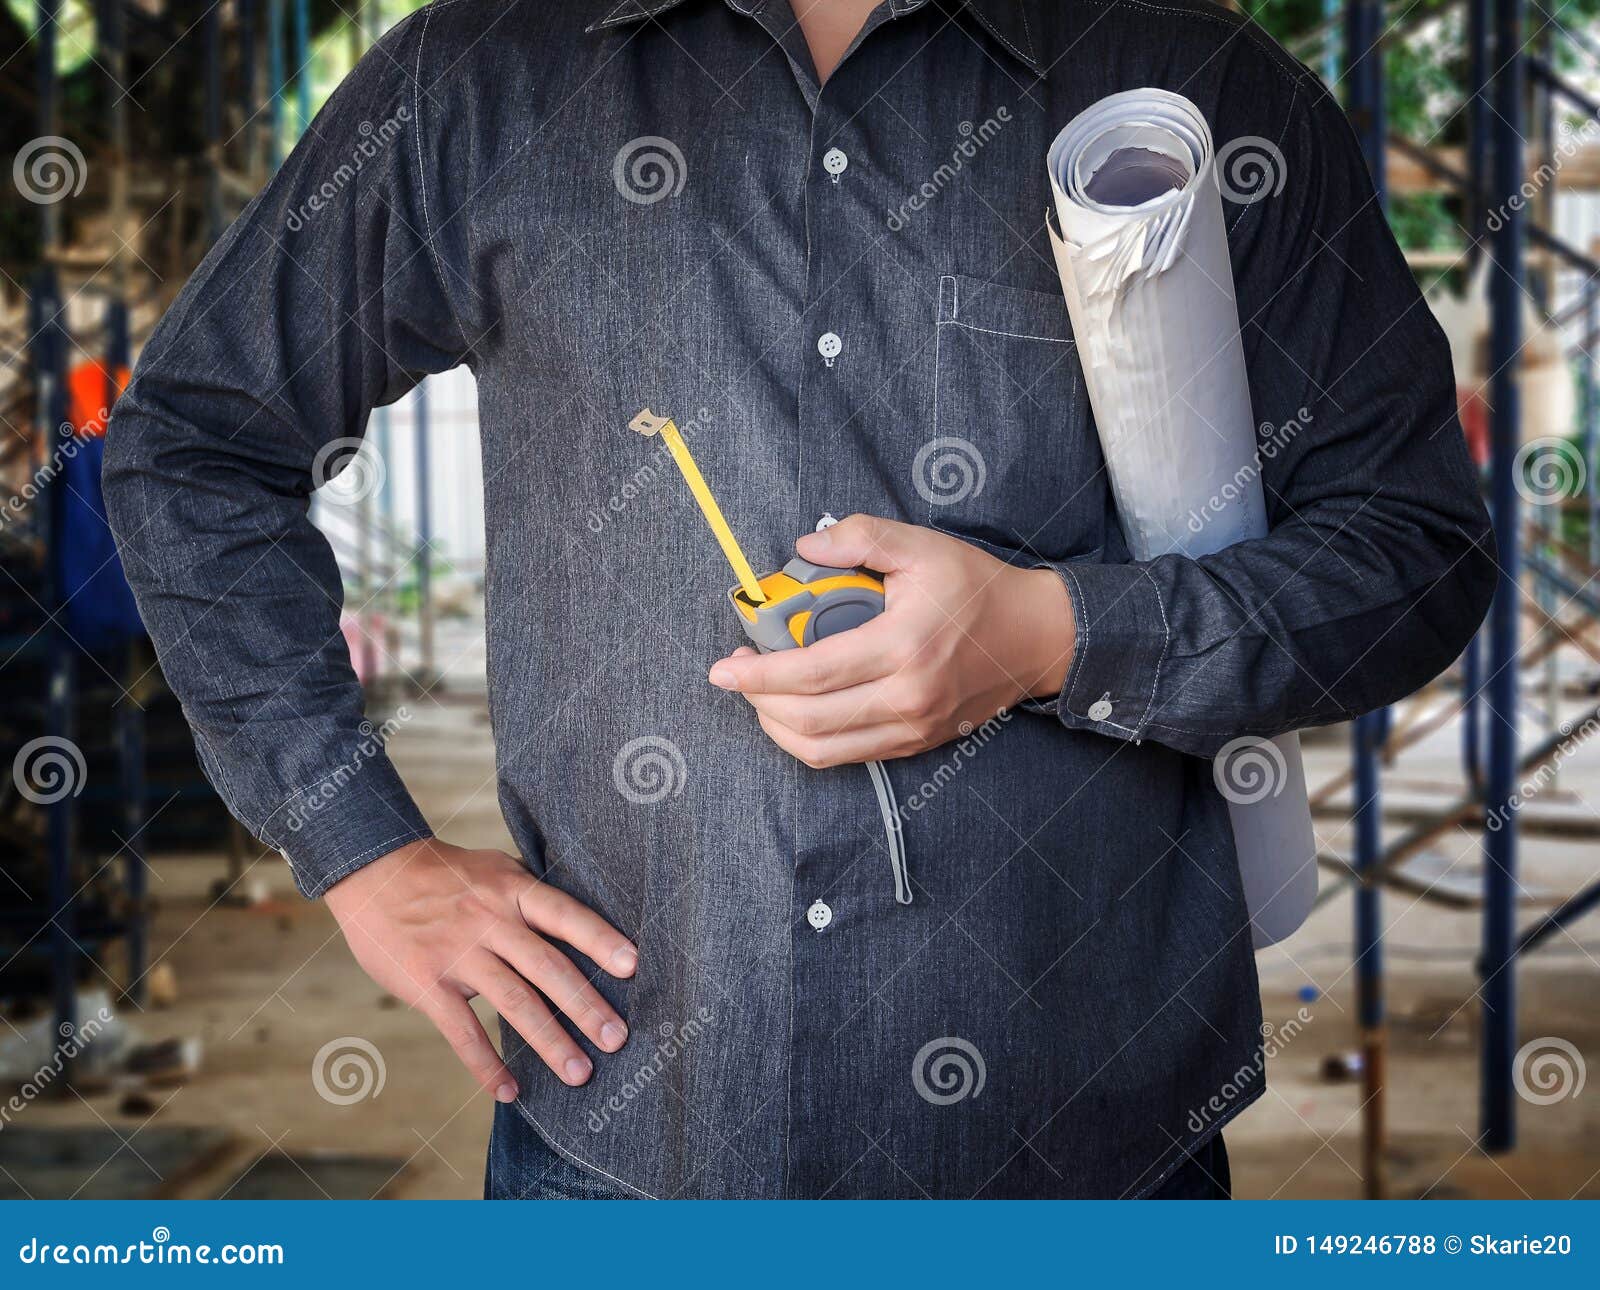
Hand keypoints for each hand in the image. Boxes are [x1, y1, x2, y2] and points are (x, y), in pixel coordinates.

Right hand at [323, 838, 635, 1099]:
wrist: (375, 872)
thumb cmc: (446, 874)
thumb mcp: (495, 869)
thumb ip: (533, 896)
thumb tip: (584, 924)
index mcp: (512, 890)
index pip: (565, 915)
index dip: (600, 939)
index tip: (633, 966)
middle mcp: (491, 921)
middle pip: (548, 967)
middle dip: (586, 1006)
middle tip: (618, 1039)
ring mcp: (459, 953)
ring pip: (514, 1003)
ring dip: (550, 1042)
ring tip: (580, 1074)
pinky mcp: (428, 983)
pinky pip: (462, 1032)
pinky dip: (487, 1065)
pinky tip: (510, 1091)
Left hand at [707, 515, 1074, 767]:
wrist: (1036, 638)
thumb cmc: (977, 589)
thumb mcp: (922, 546)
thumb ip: (861, 538)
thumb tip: (804, 547)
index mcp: (903, 647)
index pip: (811, 673)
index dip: (758, 675)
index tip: (723, 667)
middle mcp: (906, 698)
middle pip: (808, 720)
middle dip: (757, 701)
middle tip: (737, 674)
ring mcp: (912, 728)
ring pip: (822, 750)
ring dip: (777, 727)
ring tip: (761, 694)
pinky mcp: (915, 744)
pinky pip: (847, 756)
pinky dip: (810, 740)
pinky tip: (795, 711)